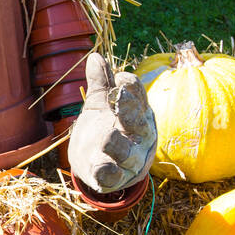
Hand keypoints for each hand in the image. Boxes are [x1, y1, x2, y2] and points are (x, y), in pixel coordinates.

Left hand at [67, 53, 158, 194]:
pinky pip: (113, 176)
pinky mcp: (114, 178)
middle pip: (138, 124)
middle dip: (129, 110)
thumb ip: (100, 84)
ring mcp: (128, 160)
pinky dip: (107, 173)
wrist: (96, 165)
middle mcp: (138, 137)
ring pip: (128, 153)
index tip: (118, 79)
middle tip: (118, 97)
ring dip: (117, 144)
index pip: (140, 99)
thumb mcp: (100, 105)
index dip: (131, 88)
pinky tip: (99, 167)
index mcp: (138, 115)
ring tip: (107, 137)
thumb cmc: (104, 128)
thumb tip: (95, 57)